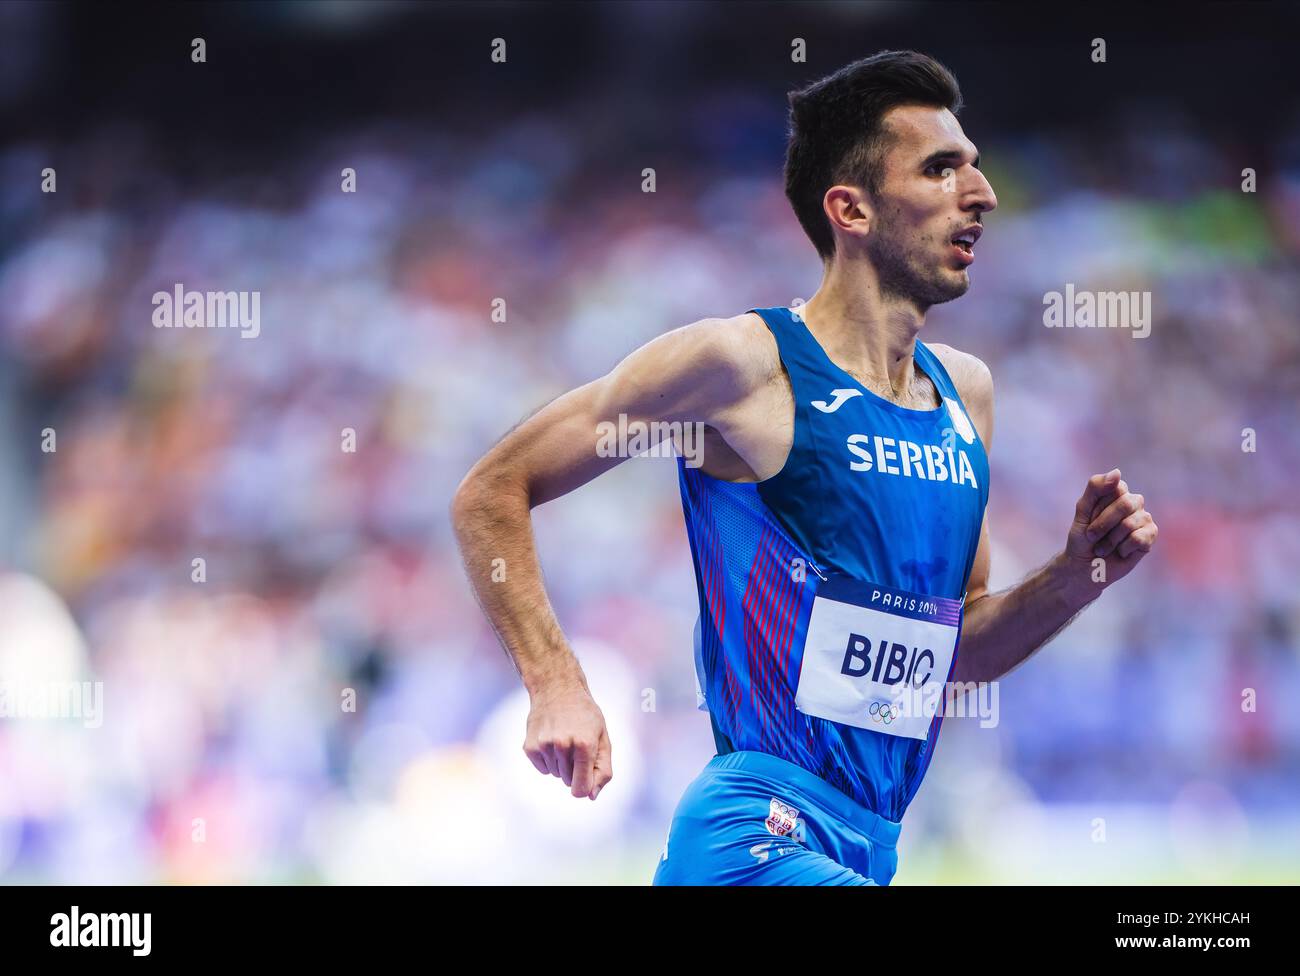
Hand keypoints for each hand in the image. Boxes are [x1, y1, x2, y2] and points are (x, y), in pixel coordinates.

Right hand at [523, 682, 612, 799]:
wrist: (557, 689)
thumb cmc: (585, 716)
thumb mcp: (603, 738)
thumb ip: (603, 769)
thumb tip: (591, 796)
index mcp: (584, 744)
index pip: (580, 789)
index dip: (585, 788)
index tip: (587, 778)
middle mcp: (562, 745)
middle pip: (568, 782)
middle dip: (575, 769)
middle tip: (576, 744)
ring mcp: (543, 746)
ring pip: (556, 774)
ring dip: (562, 763)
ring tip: (564, 738)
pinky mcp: (530, 747)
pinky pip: (543, 769)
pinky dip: (549, 760)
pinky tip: (551, 740)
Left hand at [1066, 468, 1157, 586]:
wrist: (1084, 566)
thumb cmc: (1082, 537)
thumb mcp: (1082, 510)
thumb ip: (1096, 487)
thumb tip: (1118, 472)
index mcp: (1117, 492)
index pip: (1116, 488)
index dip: (1098, 507)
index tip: (1088, 519)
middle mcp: (1134, 502)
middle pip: (1125, 504)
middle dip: (1103, 524)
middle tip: (1093, 536)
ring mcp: (1144, 519)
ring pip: (1130, 524)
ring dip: (1110, 540)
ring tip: (1104, 547)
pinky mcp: (1150, 536)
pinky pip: (1139, 538)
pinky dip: (1123, 548)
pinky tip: (1120, 551)